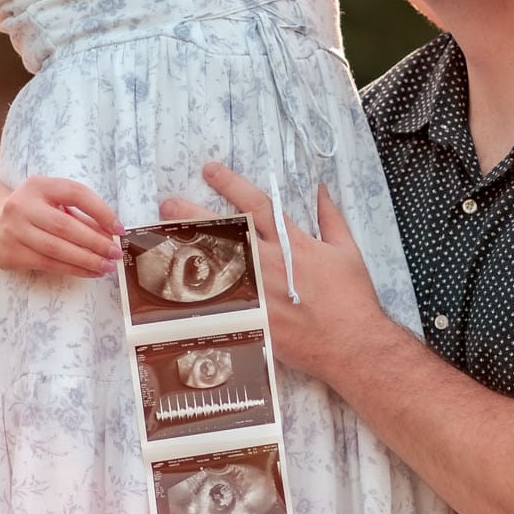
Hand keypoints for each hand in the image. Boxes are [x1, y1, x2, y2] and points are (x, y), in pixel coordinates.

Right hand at [0, 177, 121, 277]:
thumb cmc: (31, 211)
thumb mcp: (52, 202)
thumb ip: (80, 215)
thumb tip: (111, 234)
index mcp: (39, 186)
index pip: (76, 194)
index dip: (101, 211)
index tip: (119, 229)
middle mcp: (23, 205)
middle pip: (65, 226)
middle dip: (95, 242)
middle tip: (116, 253)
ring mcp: (14, 230)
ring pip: (56, 249)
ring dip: (86, 260)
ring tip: (106, 266)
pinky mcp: (11, 253)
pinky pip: (48, 264)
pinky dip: (73, 269)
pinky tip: (90, 272)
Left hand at [161, 167, 398, 385]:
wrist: (351, 344)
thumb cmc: (352, 299)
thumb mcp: (347, 251)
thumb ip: (331, 217)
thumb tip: (321, 190)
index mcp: (293, 243)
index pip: (257, 204)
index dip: (230, 183)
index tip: (209, 170)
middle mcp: (269, 263)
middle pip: (223, 232)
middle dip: (193, 214)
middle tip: (168, 203)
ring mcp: (257, 292)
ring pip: (212, 264)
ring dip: (185, 249)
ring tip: (161, 238)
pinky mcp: (252, 318)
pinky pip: (215, 301)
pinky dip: (192, 291)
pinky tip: (171, 283)